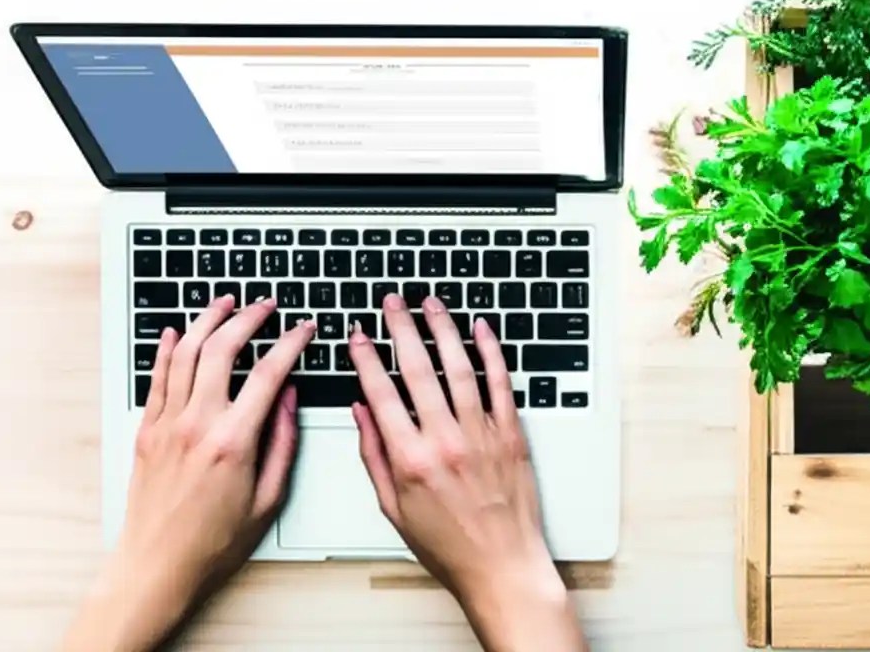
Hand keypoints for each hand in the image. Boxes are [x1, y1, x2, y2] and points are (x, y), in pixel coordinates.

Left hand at [62, 296, 315, 651]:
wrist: (157, 566)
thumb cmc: (214, 542)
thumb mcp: (269, 499)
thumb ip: (283, 443)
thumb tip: (289, 399)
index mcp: (234, 442)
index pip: (268, 374)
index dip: (291, 343)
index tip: (304, 329)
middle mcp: (197, 424)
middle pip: (222, 349)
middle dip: (247, 318)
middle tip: (265, 305)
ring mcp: (166, 425)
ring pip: (185, 354)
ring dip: (206, 321)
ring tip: (225, 304)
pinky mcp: (146, 432)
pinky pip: (156, 378)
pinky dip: (166, 350)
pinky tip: (175, 334)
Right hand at [349, 294, 586, 651]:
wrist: (502, 566)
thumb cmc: (448, 546)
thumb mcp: (394, 508)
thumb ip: (374, 456)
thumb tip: (361, 412)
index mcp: (411, 460)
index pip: (382, 393)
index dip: (366, 358)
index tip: (358, 336)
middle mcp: (446, 441)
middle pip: (419, 369)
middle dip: (401, 328)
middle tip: (392, 303)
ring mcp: (483, 435)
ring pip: (460, 367)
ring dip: (443, 329)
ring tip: (430, 304)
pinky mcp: (512, 435)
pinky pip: (501, 384)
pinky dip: (491, 352)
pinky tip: (481, 329)